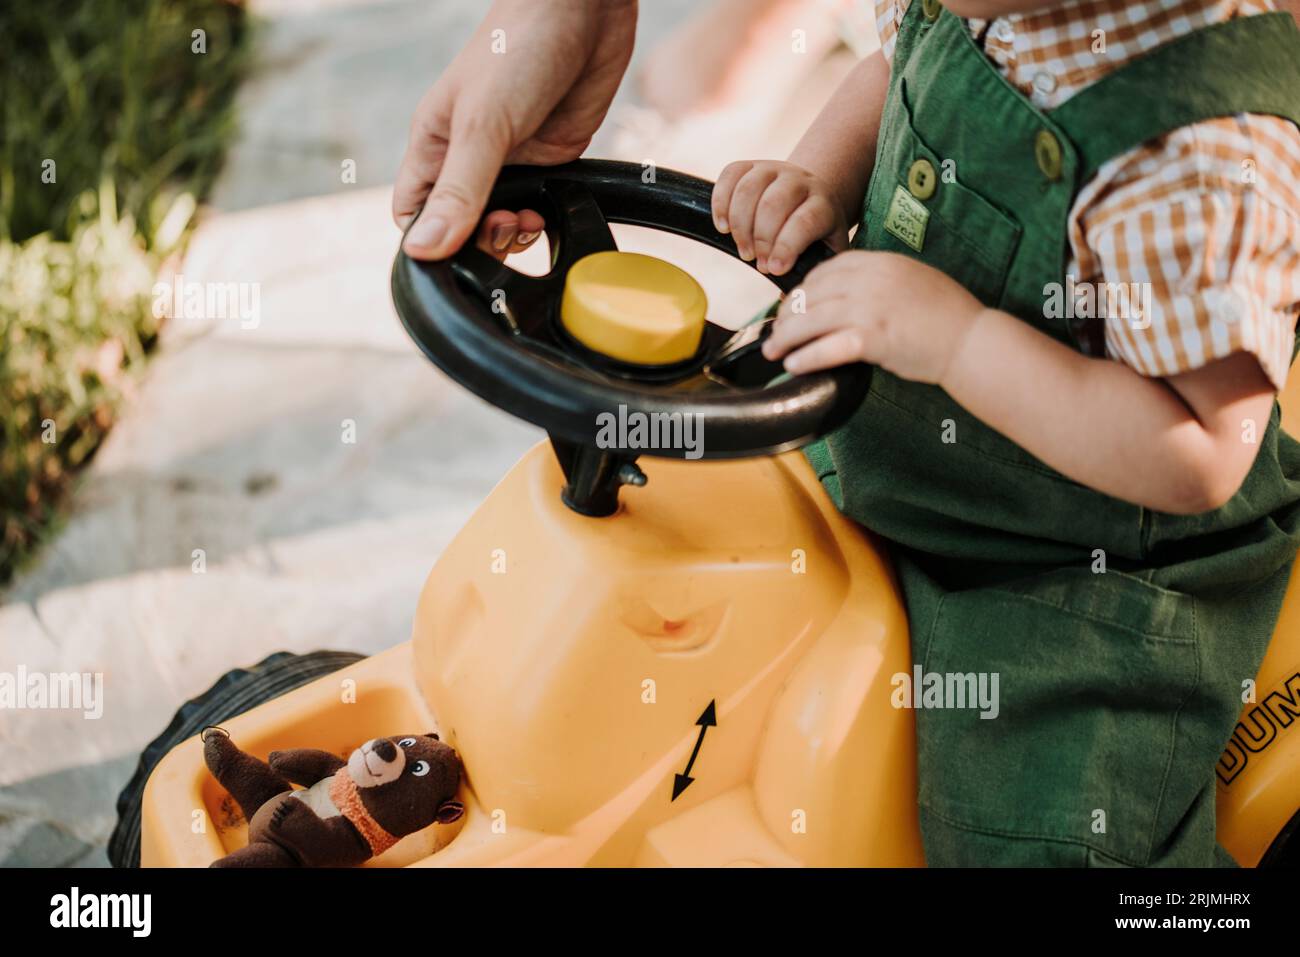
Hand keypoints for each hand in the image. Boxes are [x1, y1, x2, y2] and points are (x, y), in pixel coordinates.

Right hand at [394, 0, 636, 259]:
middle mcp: (468, 159)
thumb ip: (458, 191)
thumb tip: (422, 250)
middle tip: (506, 223)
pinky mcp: (549, 161)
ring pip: (501, 224)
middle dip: (480, 243)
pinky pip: (540, 207)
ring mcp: (511, 162)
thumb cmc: (518, 49)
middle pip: (460, 229)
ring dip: (514, 237)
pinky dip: (544, 220)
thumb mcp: (481, 126)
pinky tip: (550, 209)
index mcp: (435, 146)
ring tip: (528, 217)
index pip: (414, 215)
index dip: (430, 242)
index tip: (458, 249)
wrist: (584, 12)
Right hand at [711, 160, 848, 274]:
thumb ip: (814, 273)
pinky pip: (729, 175)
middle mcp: (800, 181)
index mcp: (823, 204)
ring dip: (739, 225)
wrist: (810, 197)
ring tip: (743, 250)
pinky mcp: (750, 165)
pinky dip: (720, 202)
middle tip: (757, 262)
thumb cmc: (817, 234)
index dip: (786, 247)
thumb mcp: (825, 252)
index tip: (774, 270)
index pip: (804, 220)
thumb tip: (792, 301)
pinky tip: (723, 227)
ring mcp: (773, 169)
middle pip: (772, 204)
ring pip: (749, 188)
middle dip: (760, 239)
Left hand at [763, 250, 984, 384]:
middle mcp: (870, 280)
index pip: (825, 270)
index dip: (802, 289)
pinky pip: (826, 347)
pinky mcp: (872, 338)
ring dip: (786, 338)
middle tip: (776, 332)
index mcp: (880, 262)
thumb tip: (845, 293)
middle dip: (787, 315)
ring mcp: (870, 308)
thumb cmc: (946, 316)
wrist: (972, 340)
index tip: (792, 305)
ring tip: (774, 351)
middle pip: (811, 294)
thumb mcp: (911, 279)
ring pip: (811, 320)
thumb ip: (878, 280)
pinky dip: (806, 357)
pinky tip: (794, 365)